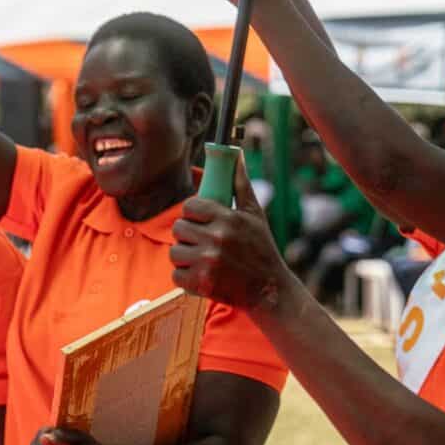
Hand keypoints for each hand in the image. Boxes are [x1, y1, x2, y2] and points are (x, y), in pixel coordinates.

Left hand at [170, 155, 287, 310]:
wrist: (270, 290)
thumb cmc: (261, 249)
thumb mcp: (255, 214)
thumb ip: (240, 183)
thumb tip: (236, 154)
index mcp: (228, 219)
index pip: (189, 207)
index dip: (193, 214)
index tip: (201, 221)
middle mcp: (217, 239)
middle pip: (178, 229)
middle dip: (187, 235)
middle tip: (201, 242)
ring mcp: (208, 263)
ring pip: (175, 253)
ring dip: (184, 257)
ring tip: (201, 259)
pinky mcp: (202, 285)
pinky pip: (176, 276)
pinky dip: (185, 277)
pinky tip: (201, 275)